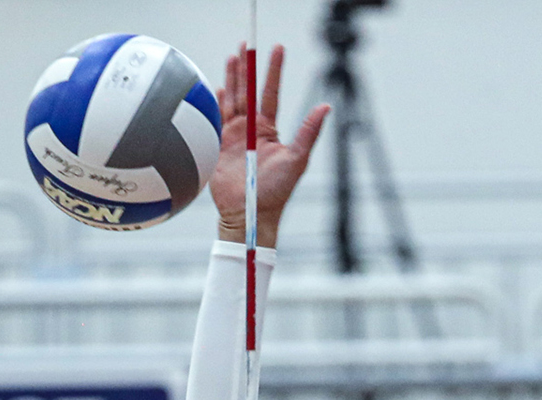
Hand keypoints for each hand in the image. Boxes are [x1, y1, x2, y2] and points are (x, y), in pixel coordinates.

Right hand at [212, 44, 328, 248]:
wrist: (248, 213)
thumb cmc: (275, 191)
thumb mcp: (296, 159)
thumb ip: (308, 132)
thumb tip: (326, 106)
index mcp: (269, 129)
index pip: (271, 93)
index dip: (274, 71)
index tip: (277, 49)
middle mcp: (251, 129)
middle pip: (248, 91)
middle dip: (247, 67)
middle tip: (247, 44)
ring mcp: (234, 136)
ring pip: (232, 99)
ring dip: (232, 78)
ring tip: (233, 56)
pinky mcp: (218, 145)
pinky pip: (216, 118)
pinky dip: (216, 101)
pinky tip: (217, 87)